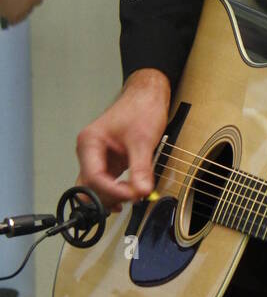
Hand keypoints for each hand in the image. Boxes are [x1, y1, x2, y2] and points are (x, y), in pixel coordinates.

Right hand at [75, 68, 170, 212]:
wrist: (148, 96)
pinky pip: (108, 182)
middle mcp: (89, 151)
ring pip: (97, 187)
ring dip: (113, 196)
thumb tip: (142, 191)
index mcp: (89, 142)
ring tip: (133, 197)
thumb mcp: (142, 140)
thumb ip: (141, 168)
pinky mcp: (110, 161)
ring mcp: (98, 157)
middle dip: (109, 196)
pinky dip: (118, 191)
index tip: (132, 195)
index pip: (94, 176)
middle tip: (131, 199)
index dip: (113, 190)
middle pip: (89, 185)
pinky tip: (130, 195)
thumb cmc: (140, 109)